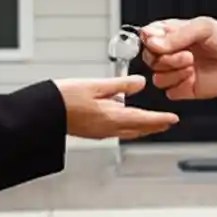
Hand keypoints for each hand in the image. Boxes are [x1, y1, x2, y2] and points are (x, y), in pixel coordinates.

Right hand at [54, 75, 178, 139]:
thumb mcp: (96, 85)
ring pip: (128, 131)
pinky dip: (128, 126)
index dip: (160, 119)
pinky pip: (117, 130)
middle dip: (154, 125)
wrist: (43, 113)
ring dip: (142, 127)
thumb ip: (120, 85)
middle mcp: (108, 128)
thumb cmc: (64, 98)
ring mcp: (99, 132)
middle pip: (138, 128)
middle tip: (167, 123)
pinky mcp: (92, 131)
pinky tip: (125, 118)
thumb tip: (139, 84)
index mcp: (112, 117)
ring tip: (152, 123)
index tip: (173, 119)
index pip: (144, 119)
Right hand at [139, 17, 216, 99]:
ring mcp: (177, 71)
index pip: (147, 36)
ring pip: (156, 76)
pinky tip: (193, 77)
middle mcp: (172, 52)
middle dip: (165, 57)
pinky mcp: (183, 89)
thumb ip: (177, 35)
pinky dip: (178, 85)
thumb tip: (152, 42)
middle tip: (187, 54)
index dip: (150, 40)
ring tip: (192, 65)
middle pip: (148, 58)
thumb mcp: (204, 27)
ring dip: (173, 71)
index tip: (158, 42)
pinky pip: (168, 91)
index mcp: (173, 33)